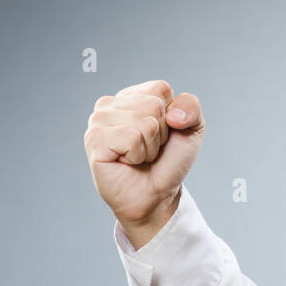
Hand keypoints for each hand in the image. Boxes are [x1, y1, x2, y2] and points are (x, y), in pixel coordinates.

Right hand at [84, 80, 203, 247]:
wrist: (156, 196)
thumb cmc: (168, 162)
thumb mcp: (191, 129)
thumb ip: (191, 106)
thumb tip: (172, 114)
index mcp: (131, 95)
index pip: (161, 89)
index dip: (171, 116)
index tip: (161, 134)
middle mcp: (110, 104)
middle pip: (153, 105)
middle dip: (160, 134)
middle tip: (149, 149)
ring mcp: (98, 121)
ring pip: (143, 122)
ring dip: (149, 147)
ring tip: (138, 157)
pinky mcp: (94, 140)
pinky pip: (131, 138)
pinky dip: (137, 155)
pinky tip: (127, 162)